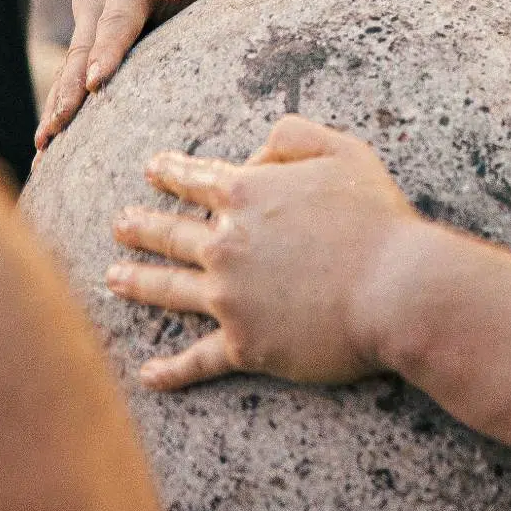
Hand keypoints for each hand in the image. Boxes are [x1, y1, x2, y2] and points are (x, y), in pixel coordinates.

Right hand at [37, 0, 256, 147]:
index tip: (94, 83)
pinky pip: (73, 80)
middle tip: (55, 129)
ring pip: (70, 70)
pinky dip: (60, 109)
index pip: (117, 21)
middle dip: (68, 91)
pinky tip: (49, 144)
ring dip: (55, 108)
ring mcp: (90, 24)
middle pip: (82, 51)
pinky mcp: (91, 45)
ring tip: (43, 145)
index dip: (106, 53)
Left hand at [104, 116, 431, 389]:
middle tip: (119, 224)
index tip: (151, 169)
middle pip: (170, 233)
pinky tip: (149, 374)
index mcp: (247, 193)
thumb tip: (256, 151)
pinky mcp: (245, 345)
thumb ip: (294, 136)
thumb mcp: (344, 151)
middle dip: (141, 225)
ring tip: (113, 278)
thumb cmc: (378, 220)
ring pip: (169, 289)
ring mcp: (230, 298)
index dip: (171, 171)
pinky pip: (198, 360)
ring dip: (137, 282)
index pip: (197, 178)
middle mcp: (226, 244)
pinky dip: (172, 370)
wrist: (397, 291)